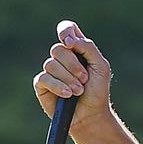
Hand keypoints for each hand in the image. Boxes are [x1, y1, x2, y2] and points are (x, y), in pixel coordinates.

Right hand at [34, 20, 113, 139]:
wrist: (90, 115)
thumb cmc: (97, 91)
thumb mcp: (100, 66)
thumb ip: (88, 47)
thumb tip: (68, 40)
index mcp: (76, 48)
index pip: (66, 29)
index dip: (65, 31)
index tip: (71, 43)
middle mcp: (62, 58)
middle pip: (58, 48)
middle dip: (73, 65)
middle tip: (84, 79)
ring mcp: (50, 71)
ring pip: (51, 64)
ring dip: (68, 79)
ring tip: (78, 91)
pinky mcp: (42, 85)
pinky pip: (44, 78)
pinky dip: (58, 86)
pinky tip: (68, 95)